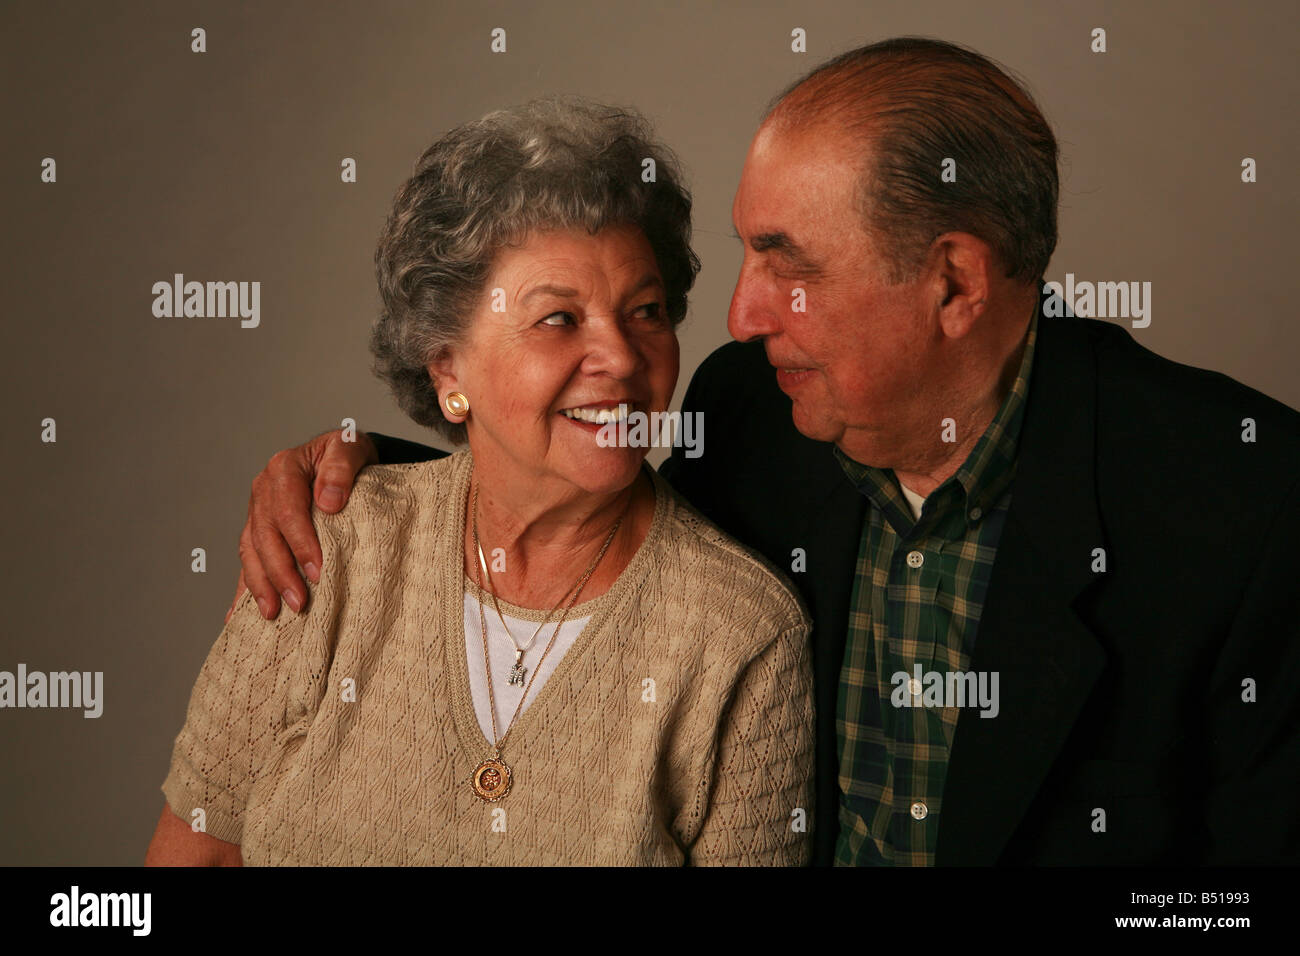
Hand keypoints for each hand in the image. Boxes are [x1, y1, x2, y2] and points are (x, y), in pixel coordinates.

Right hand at [228, 428, 376, 621]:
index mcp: (283, 469)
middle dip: (280, 572)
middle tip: (299, 602)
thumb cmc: (348, 454)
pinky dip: (244, 588)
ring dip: (260, 585)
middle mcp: (263, 491)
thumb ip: (341, 468)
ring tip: (272, 613)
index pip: (287, 511)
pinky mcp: (258, 530)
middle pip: (265, 536)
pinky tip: (237, 615)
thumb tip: (329, 501)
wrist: (343, 456)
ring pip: (250, 551)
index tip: (317, 571)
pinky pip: (248, 560)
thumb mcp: (351, 448)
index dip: (300, 543)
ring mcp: (257, 512)